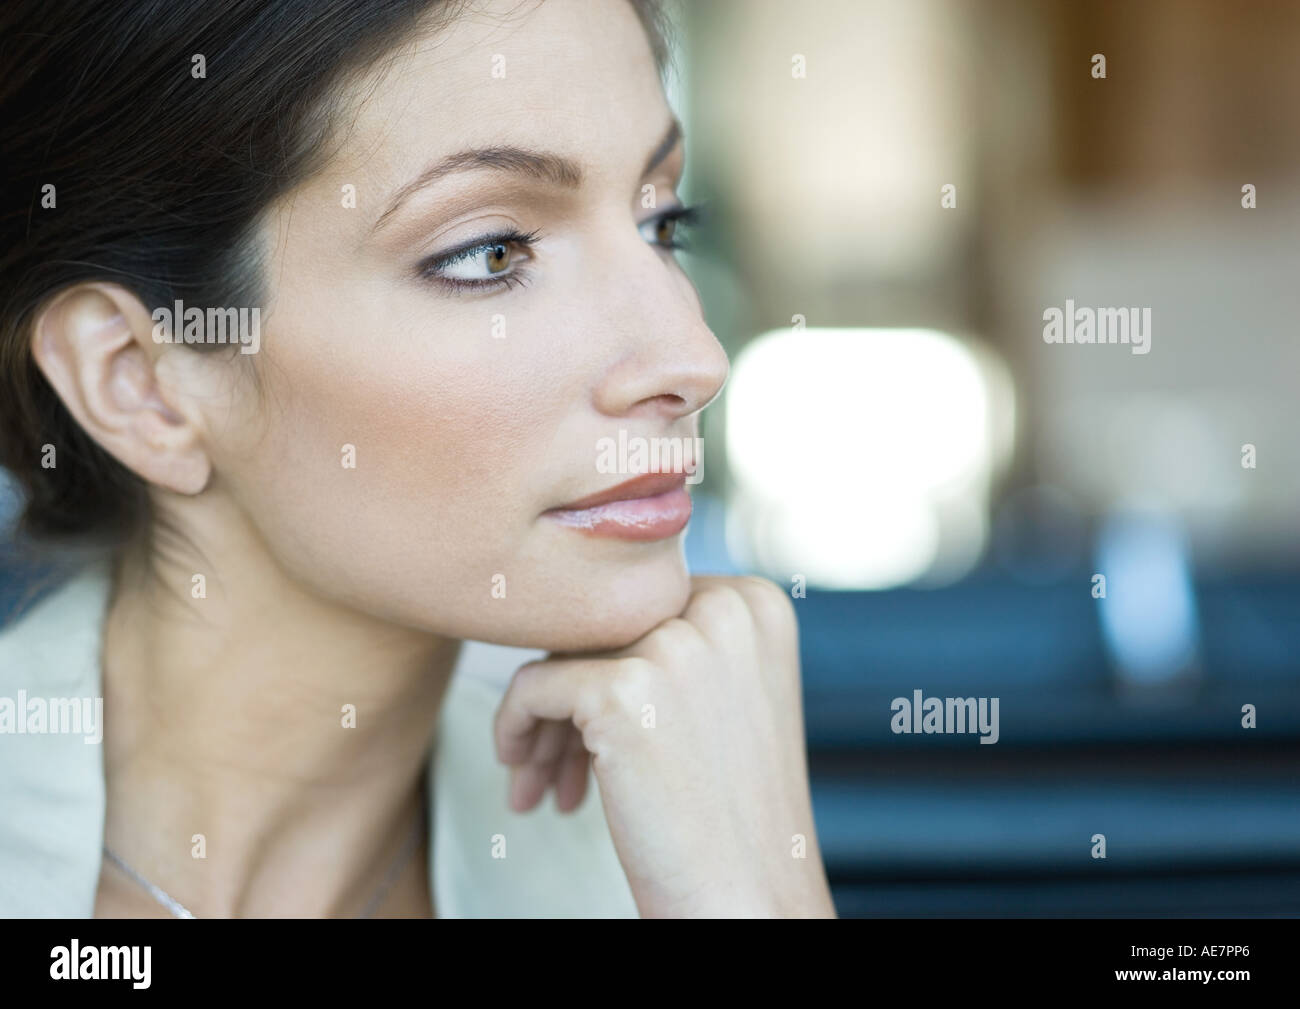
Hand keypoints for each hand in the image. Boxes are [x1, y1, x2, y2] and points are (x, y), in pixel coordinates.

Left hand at [493, 575, 836, 917]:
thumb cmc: (731, 815)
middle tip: (554, 760)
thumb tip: (579, 614)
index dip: (610, 664)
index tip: (596, 727)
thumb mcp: (730, 698)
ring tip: (539, 779)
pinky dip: (514, 728)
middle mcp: (725, 610)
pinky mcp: (625, 689)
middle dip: (573, 695)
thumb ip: (680, 641)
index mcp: (756, 603)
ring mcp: (676, 645)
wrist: (747, 899)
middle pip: (603, 628)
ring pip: (564, 655)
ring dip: (544, 721)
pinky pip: (531, 686)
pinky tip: (522, 775)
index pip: (642, 608)